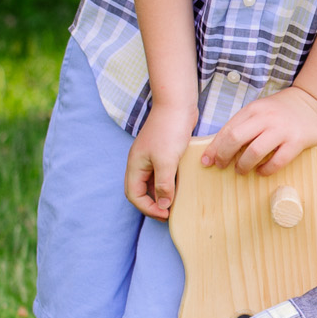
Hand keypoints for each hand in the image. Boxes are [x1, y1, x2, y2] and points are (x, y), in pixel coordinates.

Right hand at [124, 100, 197, 218]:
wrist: (177, 103)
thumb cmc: (169, 129)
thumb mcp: (166, 161)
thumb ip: (164, 184)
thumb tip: (163, 205)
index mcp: (135, 165)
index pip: (134, 195)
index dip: (148, 208)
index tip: (167, 214)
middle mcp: (140, 162)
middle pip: (141, 191)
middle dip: (153, 204)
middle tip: (170, 213)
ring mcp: (151, 156)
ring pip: (152, 182)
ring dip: (162, 193)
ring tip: (177, 202)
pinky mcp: (163, 151)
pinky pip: (163, 172)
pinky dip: (170, 181)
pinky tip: (182, 185)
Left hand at [202, 86, 316, 175]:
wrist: (315, 101)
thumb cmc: (283, 110)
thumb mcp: (261, 110)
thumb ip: (244, 125)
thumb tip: (222, 147)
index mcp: (253, 109)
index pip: (227, 129)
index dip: (214, 148)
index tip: (206, 161)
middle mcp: (265, 118)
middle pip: (235, 139)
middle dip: (224, 156)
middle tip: (222, 166)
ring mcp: (281, 130)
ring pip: (254, 151)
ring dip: (243, 165)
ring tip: (242, 170)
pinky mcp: (296, 141)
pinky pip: (277, 161)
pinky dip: (266, 170)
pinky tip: (262, 171)